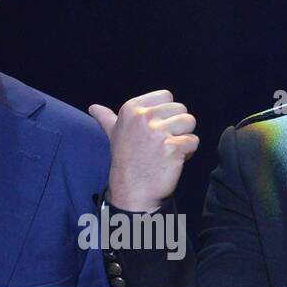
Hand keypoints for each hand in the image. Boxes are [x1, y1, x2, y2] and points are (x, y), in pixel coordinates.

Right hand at [88, 90, 197, 210]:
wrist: (131, 190)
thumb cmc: (125, 161)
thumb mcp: (114, 135)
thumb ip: (106, 118)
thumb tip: (93, 107)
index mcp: (131, 109)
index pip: (166, 96)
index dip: (166, 113)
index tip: (155, 129)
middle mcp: (143, 118)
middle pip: (181, 109)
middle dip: (177, 126)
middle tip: (162, 143)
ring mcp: (158, 133)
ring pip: (190, 122)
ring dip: (184, 138)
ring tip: (169, 150)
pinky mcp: (172, 148)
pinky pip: (193, 141)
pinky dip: (188, 152)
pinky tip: (173, 160)